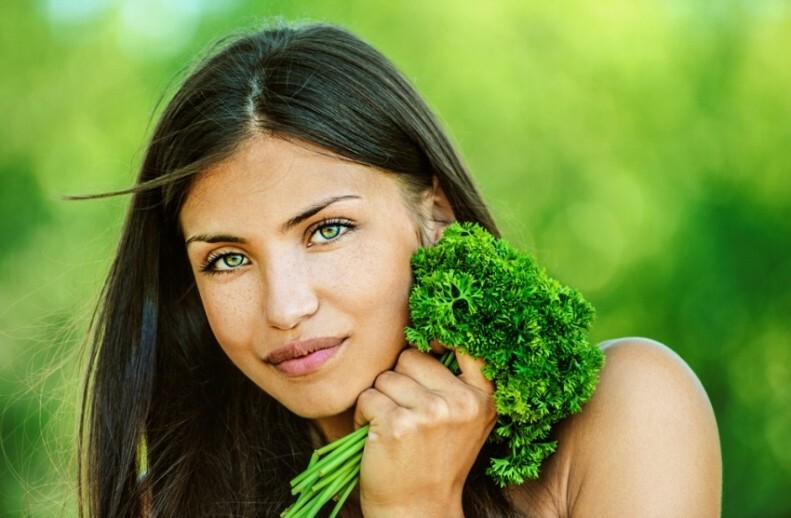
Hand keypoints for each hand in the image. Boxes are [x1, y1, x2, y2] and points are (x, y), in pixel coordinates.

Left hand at [353, 347, 495, 516]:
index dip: (440, 337)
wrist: (419, 511)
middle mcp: (461, 403)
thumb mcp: (467, 422)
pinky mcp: (398, 424)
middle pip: (411, 357)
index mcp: (482, 399)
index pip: (465, 345)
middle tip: (403, 410)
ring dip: (379, 398)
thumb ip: (461, 383)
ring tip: (391, 427)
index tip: (428, 344)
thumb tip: (436, 335)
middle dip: (399, 378)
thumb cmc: (436, 462)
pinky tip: (375, 436)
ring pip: (386, 376)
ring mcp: (430, 413)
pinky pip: (368, 396)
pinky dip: (362, 414)